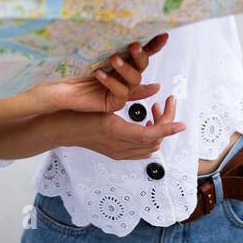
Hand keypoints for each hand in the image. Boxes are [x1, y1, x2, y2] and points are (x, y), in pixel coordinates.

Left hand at [39, 33, 168, 113]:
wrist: (55, 86)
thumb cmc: (71, 67)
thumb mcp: (93, 49)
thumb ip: (109, 40)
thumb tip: (119, 24)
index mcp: (121, 61)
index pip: (142, 53)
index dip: (154, 45)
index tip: (163, 35)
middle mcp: (122, 76)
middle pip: (142, 65)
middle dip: (141, 55)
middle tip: (133, 46)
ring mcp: (119, 90)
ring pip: (134, 79)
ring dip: (125, 68)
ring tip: (112, 60)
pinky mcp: (112, 102)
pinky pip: (121, 93)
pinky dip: (112, 83)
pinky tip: (101, 75)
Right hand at [69, 95, 185, 159]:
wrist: (61, 129)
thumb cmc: (78, 111)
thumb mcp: (104, 101)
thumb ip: (129, 96)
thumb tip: (155, 89)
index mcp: (117, 132)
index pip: (151, 135)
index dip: (168, 128)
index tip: (181, 123)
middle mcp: (119, 147)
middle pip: (154, 141)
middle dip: (165, 123)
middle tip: (166, 103)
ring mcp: (118, 153)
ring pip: (149, 147)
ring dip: (158, 130)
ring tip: (155, 109)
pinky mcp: (115, 153)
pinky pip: (140, 150)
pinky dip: (148, 138)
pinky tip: (145, 123)